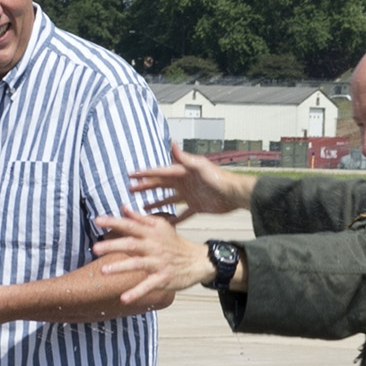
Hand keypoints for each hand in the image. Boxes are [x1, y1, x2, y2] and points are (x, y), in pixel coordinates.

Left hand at [94, 210, 212, 311]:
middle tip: (95, 248)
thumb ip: (140, 218)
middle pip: (131, 244)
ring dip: (120, 267)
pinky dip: (136, 292)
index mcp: (151, 233)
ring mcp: (158, 263)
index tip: (97, 220)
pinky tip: (124, 298)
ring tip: (103, 271)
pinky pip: (148, 285)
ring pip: (137, 264)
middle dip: (113, 245)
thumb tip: (123, 208)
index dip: (114, 222)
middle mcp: (153, 246)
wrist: (197, 260)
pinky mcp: (163, 278)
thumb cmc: (175, 243)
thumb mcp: (160, 226)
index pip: (130, 225)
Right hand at [128, 144, 252, 218]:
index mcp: (183, 172)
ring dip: (156, 202)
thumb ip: (185, 158)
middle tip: (131, 189)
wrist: (234, 194)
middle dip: (145, 186)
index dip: (145, 173)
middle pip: (160, 184)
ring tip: (143, 206)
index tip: (131, 174)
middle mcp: (184, 182)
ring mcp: (189, 195)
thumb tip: (172, 143)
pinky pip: (182, 214)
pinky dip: (174, 218)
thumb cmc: (219, 178)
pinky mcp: (196, 206)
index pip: (160, 172)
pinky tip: (165, 222)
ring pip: (168, 199)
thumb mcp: (200, 166)